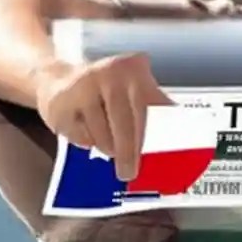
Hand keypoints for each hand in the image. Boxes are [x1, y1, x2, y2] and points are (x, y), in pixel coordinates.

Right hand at [33, 52, 172, 180]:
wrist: (55, 76)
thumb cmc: (105, 89)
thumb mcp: (132, 88)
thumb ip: (154, 106)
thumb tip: (187, 133)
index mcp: (134, 68)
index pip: (151, 107)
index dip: (158, 133)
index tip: (166, 156)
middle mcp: (109, 72)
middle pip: (125, 125)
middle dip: (129, 153)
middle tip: (129, 173)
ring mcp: (82, 87)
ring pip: (102, 135)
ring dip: (107, 148)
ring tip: (108, 146)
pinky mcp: (60, 104)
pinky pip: (80, 138)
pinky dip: (85, 142)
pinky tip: (84, 130)